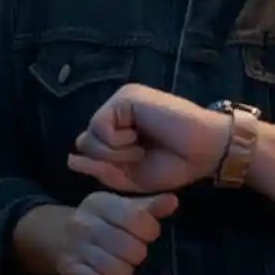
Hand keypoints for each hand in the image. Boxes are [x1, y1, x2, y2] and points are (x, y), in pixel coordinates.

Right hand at [56, 191, 178, 274]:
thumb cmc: (102, 220)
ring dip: (125, 271)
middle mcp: (84, 223)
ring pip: (117, 270)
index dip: (149, 230)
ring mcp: (74, 247)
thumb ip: (150, 206)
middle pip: (130, 248)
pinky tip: (107, 274)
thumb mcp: (124, 207)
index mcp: (99, 202)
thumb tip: (173, 201)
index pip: (136, 218)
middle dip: (138, 253)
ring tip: (121, 263)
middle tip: (134, 251)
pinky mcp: (69, 270)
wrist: (59, 235)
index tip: (147, 233)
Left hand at [67, 83, 228, 192]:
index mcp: (119, 127)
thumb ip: (101, 169)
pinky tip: (137, 139)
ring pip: (91, 133)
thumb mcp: (131, 176)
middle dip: (109, 159)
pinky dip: (117, 142)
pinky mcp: (126, 97)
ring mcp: (121, 101)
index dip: (104, 164)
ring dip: (115, 152)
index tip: (132, 166)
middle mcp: (117, 110)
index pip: (89, 147)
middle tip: (139, 156)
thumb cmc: (173, 164)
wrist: (204, 151)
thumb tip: (71, 158)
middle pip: (86, 141)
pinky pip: (101, 126)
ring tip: (141, 148)